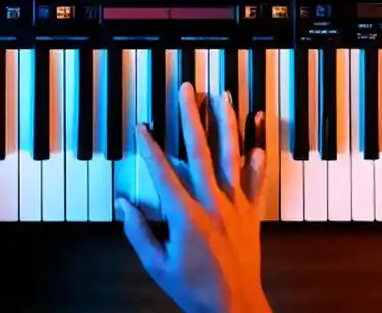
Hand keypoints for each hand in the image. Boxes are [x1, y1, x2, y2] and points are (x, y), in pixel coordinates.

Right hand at [117, 83, 271, 312]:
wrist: (234, 307)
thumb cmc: (195, 290)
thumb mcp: (156, 265)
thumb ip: (138, 232)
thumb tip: (123, 205)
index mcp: (187, 217)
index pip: (164, 173)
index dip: (150, 148)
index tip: (143, 126)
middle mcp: (214, 205)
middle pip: (201, 152)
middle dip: (192, 117)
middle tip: (187, 90)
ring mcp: (236, 207)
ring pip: (231, 157)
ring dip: (227, 124)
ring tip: (223, 98)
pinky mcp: (252, 214)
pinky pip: (256, 180)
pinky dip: (258, 157)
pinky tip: (256, 137)